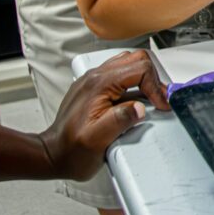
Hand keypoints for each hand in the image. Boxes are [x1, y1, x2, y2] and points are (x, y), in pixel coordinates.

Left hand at [38, 50, 169, 180]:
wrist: (52, 155)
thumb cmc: (71, 150)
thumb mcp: (97, 140)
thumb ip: (119, 120)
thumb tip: (139, 109)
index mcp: (98, 84)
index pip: (139, 69)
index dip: (155, 87)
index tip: (161, 105)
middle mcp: (95, 77)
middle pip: (136, 59)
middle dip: (153, 78)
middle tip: (159, 99)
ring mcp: (94, 81)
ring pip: (129, 62)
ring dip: (145, 78)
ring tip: (151, 97)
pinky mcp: (95, 88)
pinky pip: (121, 73)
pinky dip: (135, 81)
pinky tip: (136, 99)